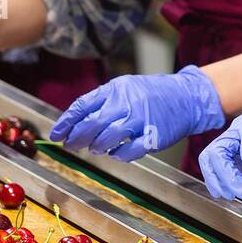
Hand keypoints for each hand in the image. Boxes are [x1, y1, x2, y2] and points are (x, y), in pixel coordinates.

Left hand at [49, 66, 224, 161]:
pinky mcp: (152, 136)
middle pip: (92, 124)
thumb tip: (76, 121)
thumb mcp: (125, 87)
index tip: (56, 134)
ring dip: (96, 146)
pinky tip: (114, 153)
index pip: (83, 105)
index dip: (66, 121)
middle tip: (70, 145)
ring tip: (95, 148)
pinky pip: (128, 151)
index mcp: (116, 89)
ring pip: (107, 138)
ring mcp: (140, 120)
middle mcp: (126, 103)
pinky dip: (117, 155)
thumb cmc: (151, 93)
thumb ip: (102, 101)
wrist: (186, 96)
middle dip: (76, 137)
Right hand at [198, 98, 241, 199]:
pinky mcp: (233, 152)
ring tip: (231, 196)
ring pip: (210, 157)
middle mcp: (239, 129)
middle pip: (219, 151)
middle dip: (228, 176)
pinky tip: (226, 192)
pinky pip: (215, 164)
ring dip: (217, 179)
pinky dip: (216, 179)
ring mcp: (233, 140)